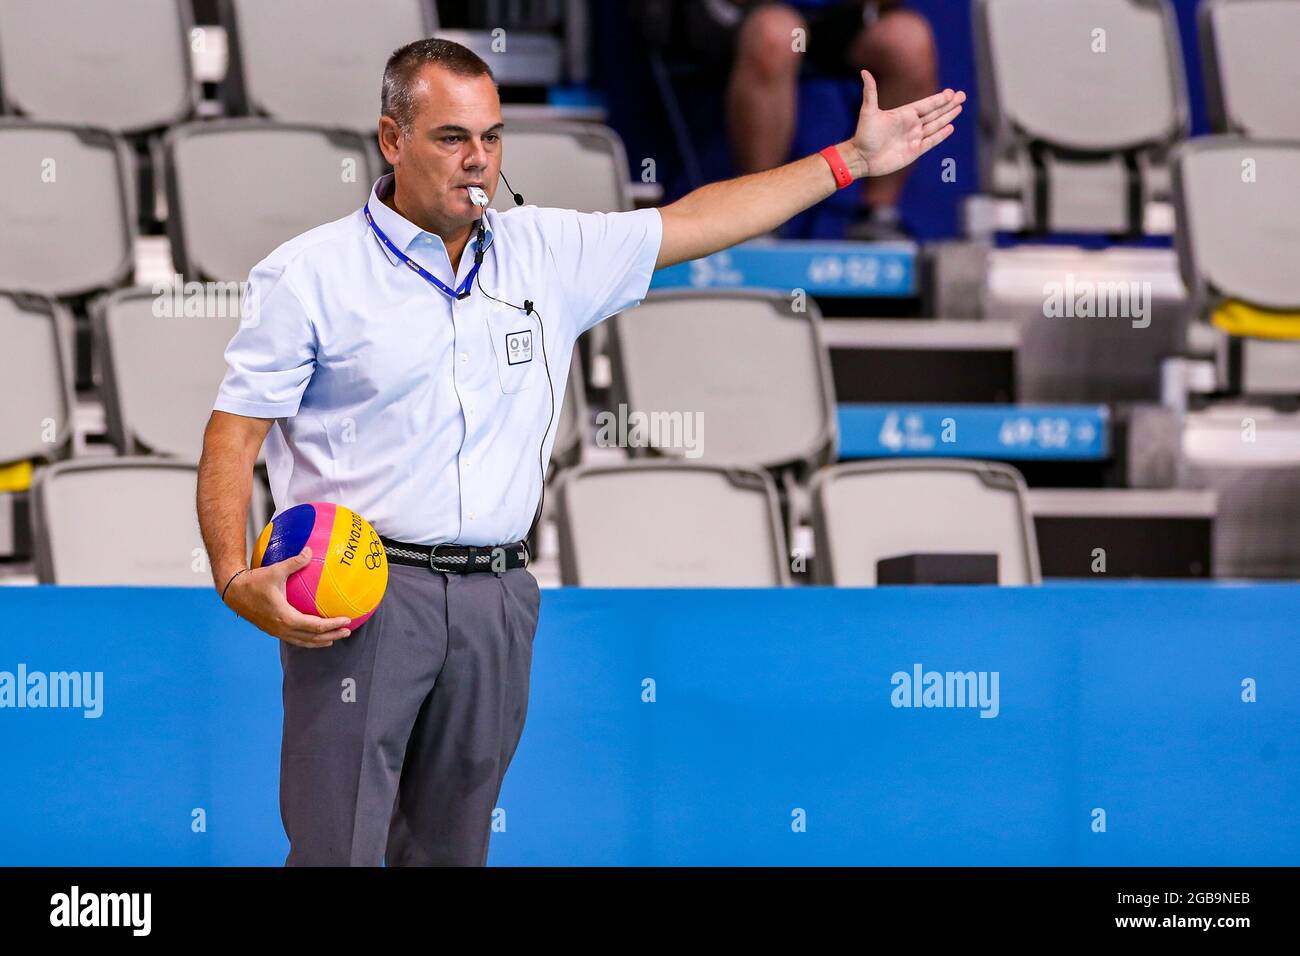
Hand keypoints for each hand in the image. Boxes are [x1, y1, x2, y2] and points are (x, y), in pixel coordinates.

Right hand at [223, 547, 352, 648]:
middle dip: (332, 636)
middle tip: (348, 631)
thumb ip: (294, 562)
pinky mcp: (273, 630)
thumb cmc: (254, 581)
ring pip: (304, 642)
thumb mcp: (275, 570)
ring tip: (335, 637)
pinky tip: (316, 633)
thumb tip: (310, 550)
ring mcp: (276, 632)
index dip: (332, 625)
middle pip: (312, 639)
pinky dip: (309, 639)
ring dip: (321, 641)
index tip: (347, 620)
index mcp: (285, 617)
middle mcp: (282, 629)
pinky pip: (295, 639)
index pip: (315, 626)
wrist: (233, 592)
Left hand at [840, 70, 965, 179]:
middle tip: (962, 95)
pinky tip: (950, 127)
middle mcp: (911, 125)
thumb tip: (864, 71)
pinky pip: (931, 141)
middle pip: (934, 113)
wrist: (861, 158)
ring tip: (959, 108)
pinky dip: (941, 135)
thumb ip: (870, 92)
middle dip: (948, 105)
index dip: (939, 99)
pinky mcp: (914, 151)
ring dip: (947, 117)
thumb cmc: (864, 135)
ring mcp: (914, 138)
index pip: (926, 105)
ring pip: (935, 125)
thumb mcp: (868, 112)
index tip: (951, 92)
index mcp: (904, 114)